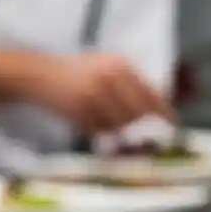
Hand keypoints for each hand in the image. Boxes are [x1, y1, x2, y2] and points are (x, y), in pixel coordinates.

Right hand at [29, 54, 173, 133]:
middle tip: (153, 144)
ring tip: (127, 145)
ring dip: (124, 138)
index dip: (164, 113)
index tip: (172, 127)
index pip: (151, 93)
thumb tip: (156, 107)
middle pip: (139, 112)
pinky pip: (100, 131)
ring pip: (120, 125)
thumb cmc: (74, 73)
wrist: (38, 75)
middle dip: (147, 131)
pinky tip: (103, 139)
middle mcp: (110, 77)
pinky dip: (104, 138)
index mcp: (120, 65)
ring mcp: (94, 94)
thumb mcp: (104, 67)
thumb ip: (128, 83)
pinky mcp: (79, 110)